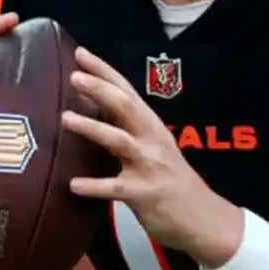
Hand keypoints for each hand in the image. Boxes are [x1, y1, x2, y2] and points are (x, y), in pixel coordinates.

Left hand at [62, 47, 243, 267]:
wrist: (203, 217)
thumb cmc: (170, 179)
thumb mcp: (153, 146)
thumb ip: (127, 127)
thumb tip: (91, 105)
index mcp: (151, 125)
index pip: (126, 90)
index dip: (104, 70)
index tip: (80, 52)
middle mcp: (152, 140)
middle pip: (125, 107)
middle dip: (100, 89)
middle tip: (74, 76)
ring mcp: (149, 166)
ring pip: (120, 141)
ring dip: (92, 128)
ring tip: (65, 118)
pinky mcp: (144, 194)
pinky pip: (115, 188)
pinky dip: (94, 185)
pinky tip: (73, 184)